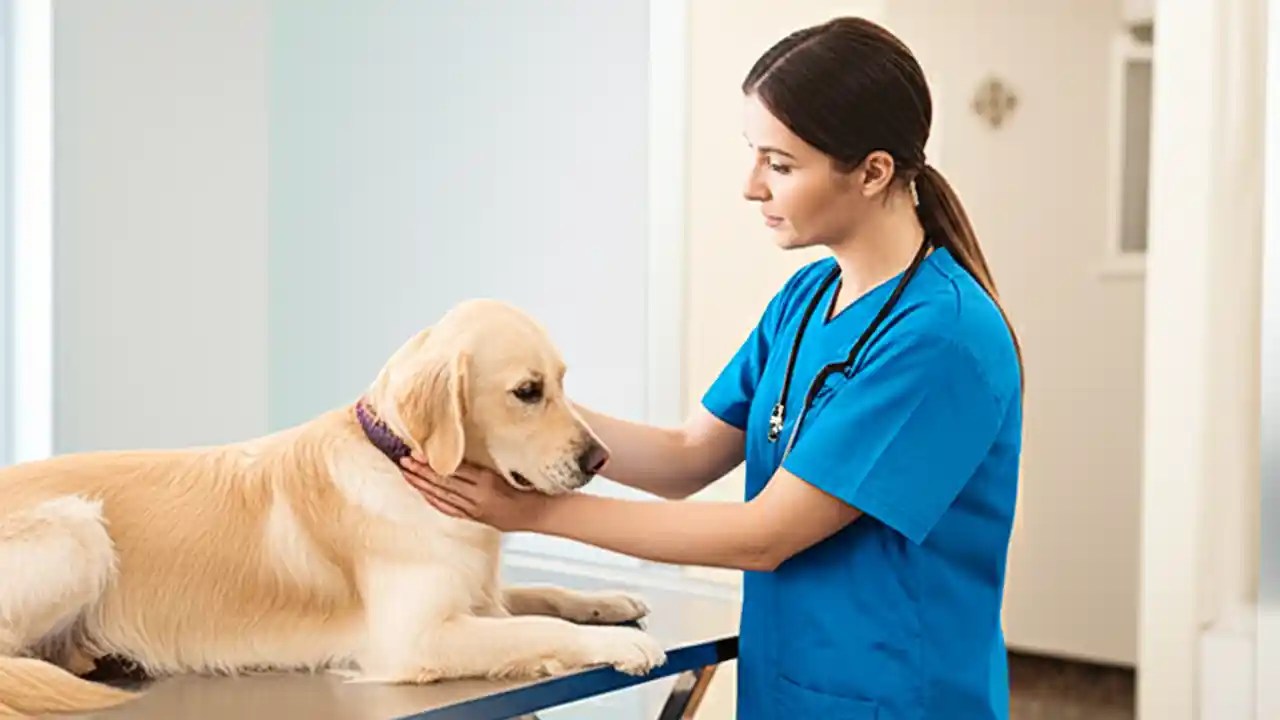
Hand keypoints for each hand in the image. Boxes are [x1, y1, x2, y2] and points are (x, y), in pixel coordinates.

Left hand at [400, 454, 547, 531]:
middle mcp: (479, 497)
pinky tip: (424, 493)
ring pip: (443, 496)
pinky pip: (450, 509)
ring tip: (406, 473)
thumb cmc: (532, 487)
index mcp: (488, 482)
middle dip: (421, 472)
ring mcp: (476, 509)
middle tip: (403, 460)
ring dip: (423, 485)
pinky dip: (435, 500)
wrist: (543, 512)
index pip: (454, 470)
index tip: (417, 452)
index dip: (433, 463)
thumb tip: (463, 450)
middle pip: (444, 483)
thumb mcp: (511, 469)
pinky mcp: (477, 517)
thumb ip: (487, 463)